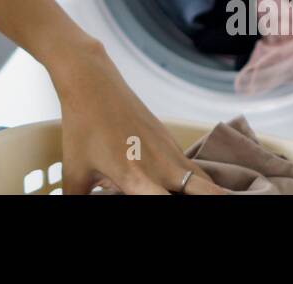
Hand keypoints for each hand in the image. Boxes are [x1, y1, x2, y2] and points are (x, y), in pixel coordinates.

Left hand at [48, 40, 224, 194]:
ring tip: (207, 198)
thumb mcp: (74, 171)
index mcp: (135, 179)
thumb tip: (69, 208)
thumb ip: (78, 197)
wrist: (92, 83)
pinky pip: (194, 168)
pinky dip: (199, 182)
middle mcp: (161, 167)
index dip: (181, 209)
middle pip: (207, 192)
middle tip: (223, 201)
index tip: (174, 203)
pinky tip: (188, 189)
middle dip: (216, 199)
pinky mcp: (170, 140)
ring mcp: (170, 151)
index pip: (168, 204)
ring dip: (209, 193)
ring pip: (205, 181)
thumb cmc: (81, 126)